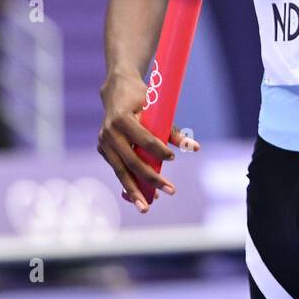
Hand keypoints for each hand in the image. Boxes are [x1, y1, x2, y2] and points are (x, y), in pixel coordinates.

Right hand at [97, 69, 199, 213]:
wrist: (115, 91)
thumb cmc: (141, 98)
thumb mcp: (157, 108)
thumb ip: (173, 130)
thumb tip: (195, 148)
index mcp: (122, 118)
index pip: (143, 139)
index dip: (158, 150)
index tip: (172, 158)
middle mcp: (110, 132)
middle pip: (132, 161)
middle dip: (151, 178)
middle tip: (171, 190)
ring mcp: (104, 142)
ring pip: (121, 171)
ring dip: (134, 191)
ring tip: (146, 208)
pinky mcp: (103, 150)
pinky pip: (118, 169)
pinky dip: (129, 183)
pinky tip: (140, 196)